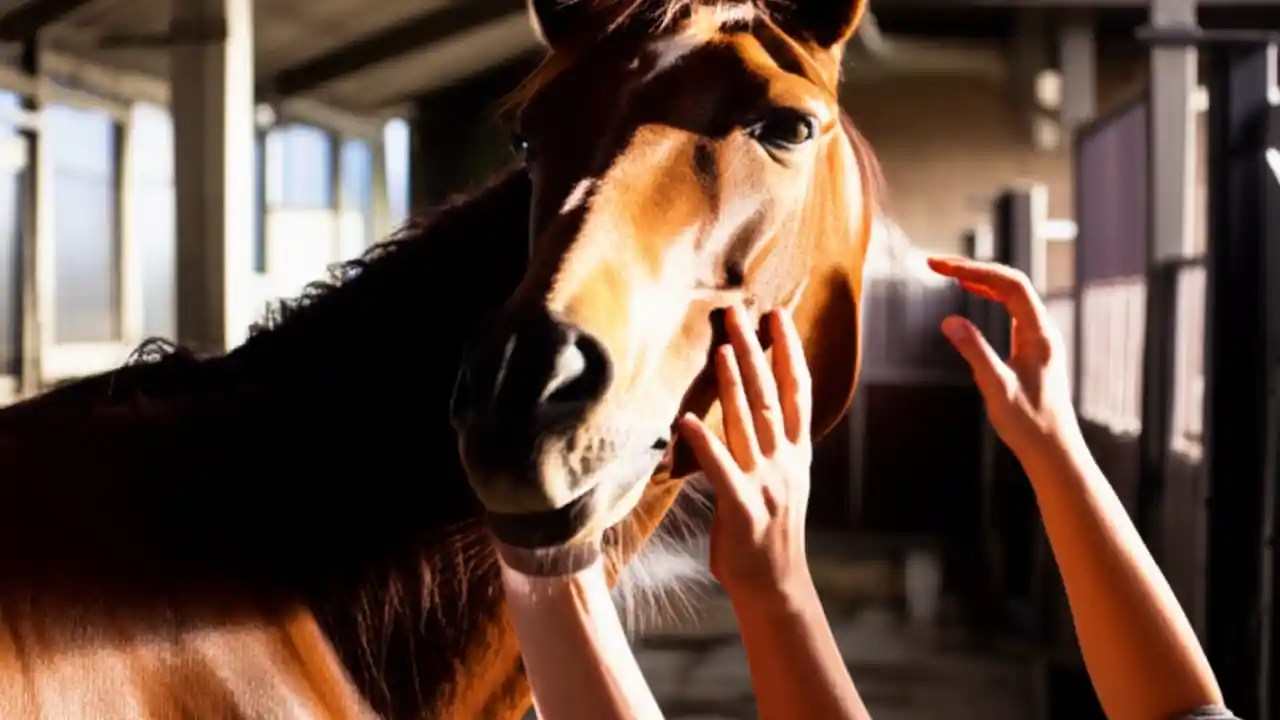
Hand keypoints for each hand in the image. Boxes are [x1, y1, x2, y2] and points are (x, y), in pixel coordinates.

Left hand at [676, 304, 813, 601]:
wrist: (774, 583)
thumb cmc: (768, 528)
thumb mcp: (782, 478)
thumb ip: (772, 442)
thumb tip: (756, 402)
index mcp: (796, 452)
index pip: (797, 391)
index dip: (789, 352)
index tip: (778, 316)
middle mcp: (785, 461)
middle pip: (770, 396)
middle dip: (757, 351)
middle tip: (742, 313)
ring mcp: (765, 482)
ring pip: (749, 423)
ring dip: (735, 384)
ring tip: (725, 349)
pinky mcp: (742, 506)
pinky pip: (721, 468)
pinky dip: (705, 442)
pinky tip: (688, 420)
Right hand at [928, 255, 1083, 471]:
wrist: (1052, 450)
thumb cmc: (1028, 423)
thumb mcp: (996, 387)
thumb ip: (974, 351)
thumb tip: (949, 320)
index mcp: (1038, 334)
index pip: (1009, 284)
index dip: (974, 270)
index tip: (940, 267)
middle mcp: (1042, 330)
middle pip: (1010, 283)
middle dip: (974, 269)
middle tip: (937, 264)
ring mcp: (1039, 338)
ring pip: (1011, 294)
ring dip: (981, 279)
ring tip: (950, 272)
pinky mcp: (1032, 348)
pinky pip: (1012, 309)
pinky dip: (990, 296)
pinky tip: (973, 294)